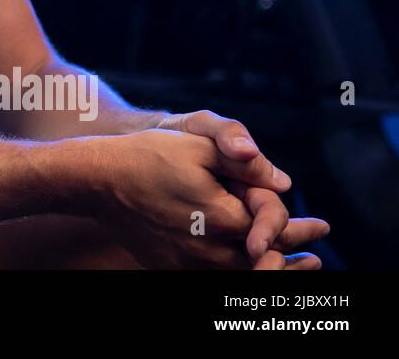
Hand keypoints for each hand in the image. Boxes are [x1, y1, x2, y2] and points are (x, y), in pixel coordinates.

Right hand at [156, 111, 329, 264]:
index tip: (323, 227)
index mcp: (221, 217)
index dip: (297, 224)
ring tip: (290, 268)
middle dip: (294, 258)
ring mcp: (186, 262)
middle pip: (264, 260)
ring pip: (238, 273)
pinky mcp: (168, 266)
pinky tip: (242, 265)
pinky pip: (209, 275)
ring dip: (267, 270)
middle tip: (316, 262)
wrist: (96, 180)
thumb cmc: (146, 156)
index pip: (273, 226)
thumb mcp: (198, 145)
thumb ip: (244, 162)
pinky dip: (233, 272)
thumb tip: (284, 183)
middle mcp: (207, 249)